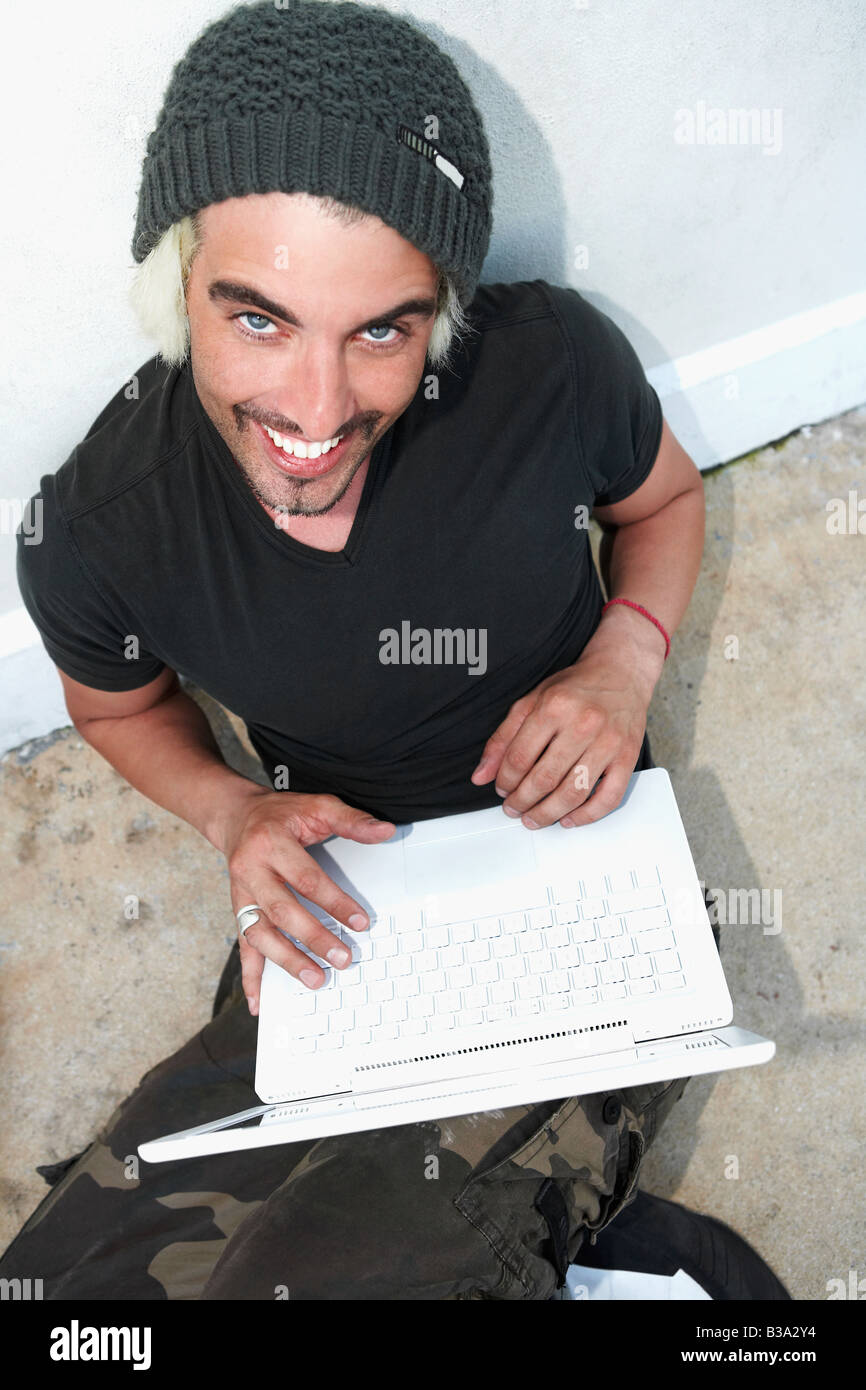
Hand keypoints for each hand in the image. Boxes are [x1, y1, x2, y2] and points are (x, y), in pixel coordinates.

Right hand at [216, 789, 394, 1013]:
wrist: (236, 815)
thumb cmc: (281, 814)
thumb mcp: (317, 805)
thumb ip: (351, 819)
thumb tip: (386, 831)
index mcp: (272, 844)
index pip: (306, 879)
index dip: (334, 902)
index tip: (360, 921)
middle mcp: (251, 871)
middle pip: (282, 910)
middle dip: (313, 938)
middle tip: (342, 959)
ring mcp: (241, 894)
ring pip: (259, 933)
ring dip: (286, 960)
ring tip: (314, 979)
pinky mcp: (238, 910)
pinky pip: (242, 946)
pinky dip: (250, 976)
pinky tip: (260, 1001)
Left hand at [470, 608, 665, 828]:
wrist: (622, 672)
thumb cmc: (575, 688)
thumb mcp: (532, 701)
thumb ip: (503, 738)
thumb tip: (481, 775)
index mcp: (554, 707)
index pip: (520, 757)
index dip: (505, 781)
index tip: (501, 789)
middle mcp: (583, 724)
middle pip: (544, 778)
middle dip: (522, 801)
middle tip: (513, 809)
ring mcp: (609, 742)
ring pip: (574, 792)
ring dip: (548, 813)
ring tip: (534, 819)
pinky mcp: (628, 756)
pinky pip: (609, 797)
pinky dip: (587, 816)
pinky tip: (570, 819)